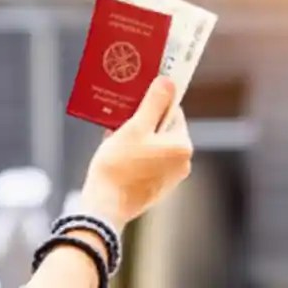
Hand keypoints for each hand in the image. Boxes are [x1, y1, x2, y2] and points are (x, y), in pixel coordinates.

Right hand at [78, 76, 193, 227]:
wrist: (105, 206)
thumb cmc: (120, 165)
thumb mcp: (135, 127)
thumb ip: (154, 103)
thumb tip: (169, 82)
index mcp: (182, 146)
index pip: (173, 112)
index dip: (153, 103)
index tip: (135, 100)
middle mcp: (182, 163)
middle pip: (163, 129)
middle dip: (142, 122)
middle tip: (121, 119)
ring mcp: (170, 178)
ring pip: (154, 145)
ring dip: (136, 138)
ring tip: (115, 137)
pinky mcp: (157, 188)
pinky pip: (149, 161)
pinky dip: (135, 154)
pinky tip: (117, 153)